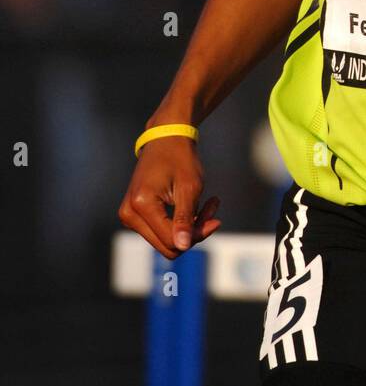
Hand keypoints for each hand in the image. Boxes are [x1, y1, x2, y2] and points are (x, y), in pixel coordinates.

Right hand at [118, 137, 220, 260]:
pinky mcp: (134, 215)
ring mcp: (128, 215)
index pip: (171, 241)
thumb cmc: (181, 158)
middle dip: (194, 232)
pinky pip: (160, 231)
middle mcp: (129, 214)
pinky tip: (196, 207)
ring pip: (165, 240)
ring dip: (189, 228)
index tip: (216, 218)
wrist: (166, 138)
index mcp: (141, 205)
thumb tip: (183, 247)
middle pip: (167, 245)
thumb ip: (185, 220)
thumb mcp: (189, 188)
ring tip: (208, 205)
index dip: (198, 235)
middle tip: (213, 211)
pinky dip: (180, 223)